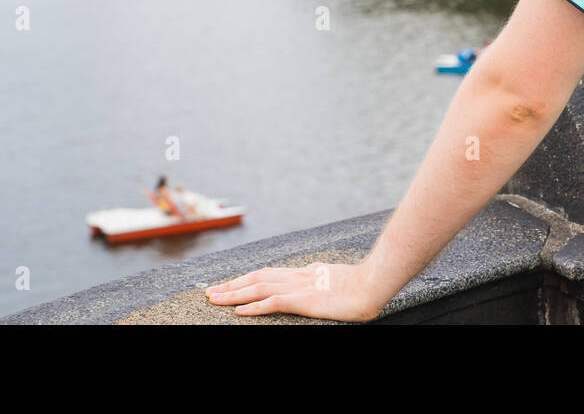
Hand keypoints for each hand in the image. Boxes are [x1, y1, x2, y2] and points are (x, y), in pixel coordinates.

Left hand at [204, 260, 387, 321]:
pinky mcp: (305, 300)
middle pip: (257, 277)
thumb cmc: (361, 285)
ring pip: (259, 287)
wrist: (373, 283)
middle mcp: (298, 276)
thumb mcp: (334, 279)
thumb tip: (314, 278)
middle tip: (210, 291)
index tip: (228, 284)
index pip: (267, 273)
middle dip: (231, 285)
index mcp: (304, 272)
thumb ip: (320, 278)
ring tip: (215, 299)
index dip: (245, 279)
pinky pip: (274, 302)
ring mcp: (301, 287)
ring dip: (234, 294)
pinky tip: (240, 310)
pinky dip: (254, 306)